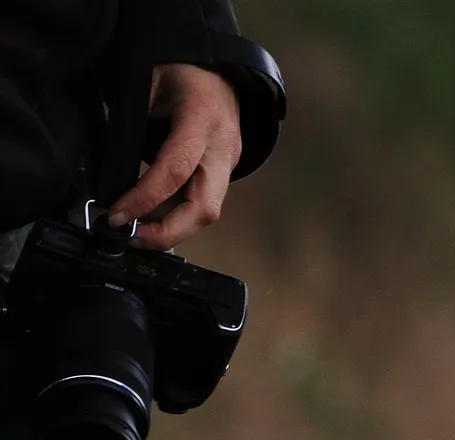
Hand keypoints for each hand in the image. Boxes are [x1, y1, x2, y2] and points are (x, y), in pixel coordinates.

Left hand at [107, 63, 242, 249]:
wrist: (218, 71)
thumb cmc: (179, 70)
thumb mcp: (147, 84)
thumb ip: (131, 122)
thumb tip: (109, 171)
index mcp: (202, 120)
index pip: (176, 169)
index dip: (146, 197)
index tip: (118, 214)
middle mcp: (222, 148)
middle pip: (204, 207)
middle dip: (168, 231)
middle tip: (132, 237)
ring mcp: (229, 163)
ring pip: (208, 211)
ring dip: (173, 229)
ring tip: (138, 231)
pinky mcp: (225, 172)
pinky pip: (204, 203)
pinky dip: (177, 217)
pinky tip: (153, 219)